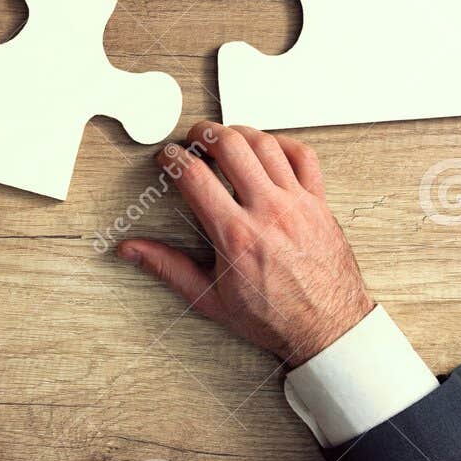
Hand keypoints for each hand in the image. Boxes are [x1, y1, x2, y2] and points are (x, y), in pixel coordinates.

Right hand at [118, 122, 373, 366]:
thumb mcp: (211, 298)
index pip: (194, 176)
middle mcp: (267, 212)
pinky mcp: (319, 202)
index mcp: (236, 235)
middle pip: (230, 146)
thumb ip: (168, 268)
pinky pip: (303, 156)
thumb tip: (133, 251)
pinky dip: (282, 144)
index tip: (167, 158)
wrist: (327, 328)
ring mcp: (296, 203)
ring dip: (239, 133)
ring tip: (226, 139)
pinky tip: (269, 150)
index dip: (173, 158)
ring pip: (265, 144)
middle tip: (194, 139)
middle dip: (203, 133)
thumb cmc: (274, 317)